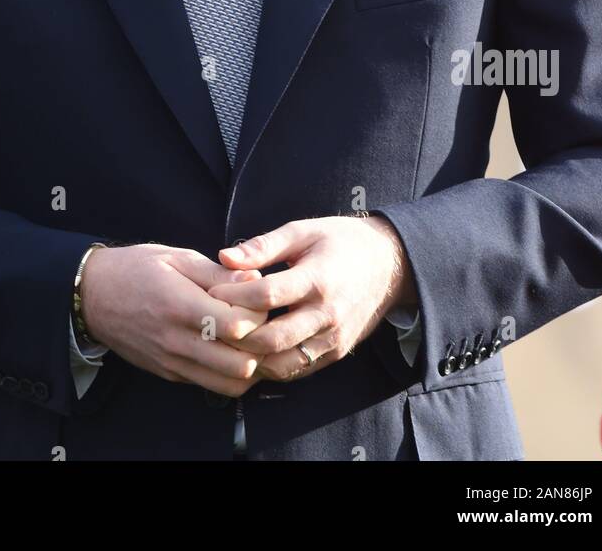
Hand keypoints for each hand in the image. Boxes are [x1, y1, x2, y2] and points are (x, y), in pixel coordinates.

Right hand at [80, 243, 269, 396]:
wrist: (93, 297)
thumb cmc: (136, 269)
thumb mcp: (176, 257)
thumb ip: (218, 273)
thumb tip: (256, 282)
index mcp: (179, 305)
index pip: (236, 326)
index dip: (257, 313)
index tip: (255, 297)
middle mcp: (176, 341)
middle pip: (240, 364)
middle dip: (259, 343)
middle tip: (257, 320)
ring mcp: (173, 363)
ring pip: (230, 384)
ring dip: (249, 363)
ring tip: (248, 337)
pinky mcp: (170, 375)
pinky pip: (211, 385)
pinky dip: (230, 373)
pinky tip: (230, 348)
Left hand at [205, 216, 414, 383]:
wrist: (390, 265)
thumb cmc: (341, 242)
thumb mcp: (303, 231)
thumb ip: (263, 246)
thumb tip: (224, 257)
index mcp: (317, 278)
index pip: (266, 295)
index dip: (233, 296)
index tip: (212, 291)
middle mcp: (327, 314)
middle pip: (271, 339)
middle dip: (235, 336)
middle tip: (211, 325)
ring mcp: (333, 338)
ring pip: (282, 364)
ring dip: (250, 359)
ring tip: (227, 343)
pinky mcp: (337, 353)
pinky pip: (298, 369)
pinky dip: (271, 367)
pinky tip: (251, 353)